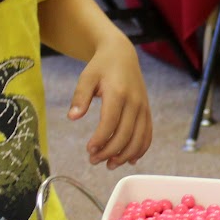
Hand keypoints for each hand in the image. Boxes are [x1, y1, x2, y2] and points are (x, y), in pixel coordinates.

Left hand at [67, 36, 152, 167]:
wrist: (122, 55)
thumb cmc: (101, 67)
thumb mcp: (86, 77)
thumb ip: (79, 97)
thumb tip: (72, 117)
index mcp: (118, 92)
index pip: (110, 122)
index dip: (100, 139)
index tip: (88, 150)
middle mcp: (134, 102)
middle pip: (125, 134)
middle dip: (109, 152)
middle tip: (94, 160)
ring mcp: (143, 108)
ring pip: (139, 138)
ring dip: (125, 155)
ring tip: (110, 164)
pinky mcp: (147, 112)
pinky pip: (147, 135)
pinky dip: (140, 150)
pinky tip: (129, 159)